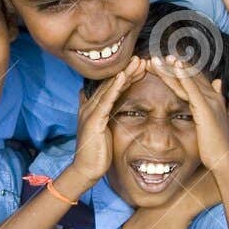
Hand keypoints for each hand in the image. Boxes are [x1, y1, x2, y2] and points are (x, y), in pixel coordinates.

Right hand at [68, 59, 143, 184]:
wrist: (86, 169)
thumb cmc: (97, 153)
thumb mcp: (103, 131)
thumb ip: (106, 117)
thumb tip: (112, 108)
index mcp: (93, 108)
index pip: (111, 87)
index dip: (126, 76)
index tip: (140, 67)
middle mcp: (90, 106)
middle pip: (111, 83)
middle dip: (127, 70)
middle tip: (142, 59)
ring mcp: (90, 111)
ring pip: (110, 87)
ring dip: (124, 73)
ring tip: (137, 62)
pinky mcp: (94, 119)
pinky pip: (106, 99)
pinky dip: (115, 86)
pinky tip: (123, 76)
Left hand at [160, 58, 228, 172]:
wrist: (224, 161)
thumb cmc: (216, 146)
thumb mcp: (215, 121)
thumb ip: (215, 102)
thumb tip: (218, 83)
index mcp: (213, 99)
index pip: (194, 80)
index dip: (181, 71)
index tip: (166, 63)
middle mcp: (213, 96)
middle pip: (189, 76)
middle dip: (173, 66)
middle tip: (157, 56)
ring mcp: (210, 101)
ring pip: (188, 79)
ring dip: (173, 67)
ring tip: (158, 58)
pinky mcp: (205, 109)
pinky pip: (191, 88)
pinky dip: (182, 75)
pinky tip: (173, 65)